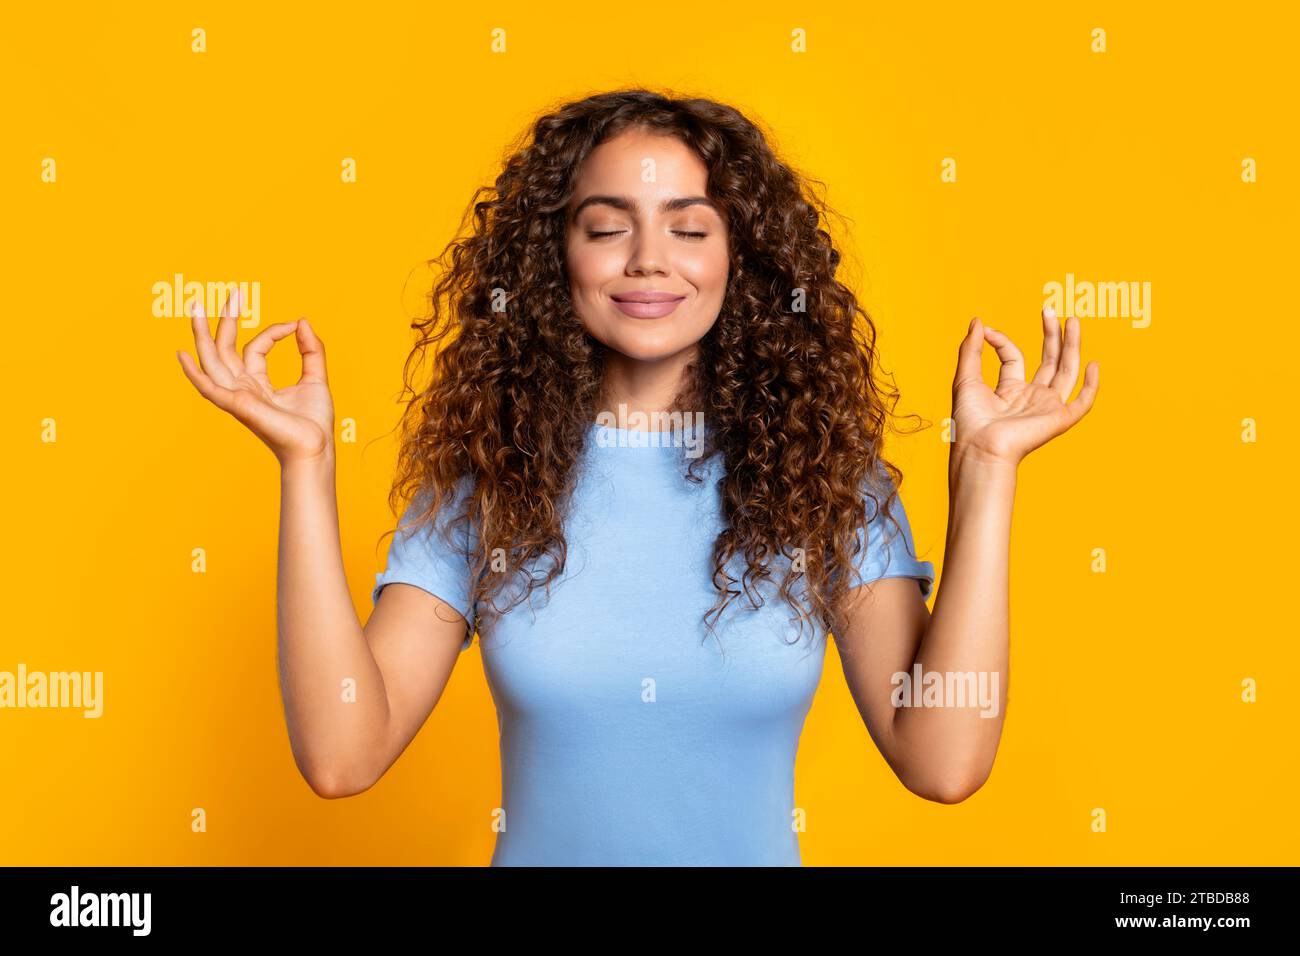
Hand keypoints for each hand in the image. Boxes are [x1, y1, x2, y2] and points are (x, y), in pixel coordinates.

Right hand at [176, 288, 334, 464]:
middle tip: (231, 292)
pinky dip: (194, 373)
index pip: (256, 346)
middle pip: (225, 348)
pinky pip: (210, 388)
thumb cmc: (314, 422)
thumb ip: (311, 351)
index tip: (294, 325)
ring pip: (213, 361)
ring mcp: (237, 396)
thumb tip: (302, 321)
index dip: (274, 331)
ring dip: (203, 334)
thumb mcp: (316, 378)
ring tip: (196, 307)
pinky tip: (182, 355)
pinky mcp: (238, 405)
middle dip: (225, 320)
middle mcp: (243, 387)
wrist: (316, 448)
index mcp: (258, 382)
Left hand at [949, 307, 1098, 469]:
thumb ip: (970, 349)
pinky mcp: (1059, 419)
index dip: (1001, 340)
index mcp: (1008, 391)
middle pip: (1048, 361)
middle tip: (1050, 309)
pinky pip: (1082, 402)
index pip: (1013, 357)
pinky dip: (1091, 385)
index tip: (986, 330)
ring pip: (1066, 371)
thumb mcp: (965, 378)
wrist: (980, 447)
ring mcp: (1046, 407)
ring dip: (1072, 346)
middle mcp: (1030, 398)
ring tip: (1073, 319)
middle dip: (1051, 335)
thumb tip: (977, 321)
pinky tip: (1093, 364)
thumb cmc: (969, 421)